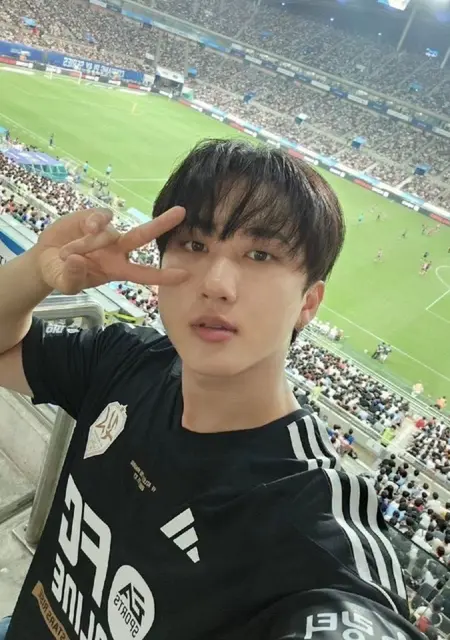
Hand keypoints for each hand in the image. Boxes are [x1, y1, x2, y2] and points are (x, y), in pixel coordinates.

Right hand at [36, 207, 187, 293]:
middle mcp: (117, 250)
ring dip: (89, 244)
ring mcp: (107, 232)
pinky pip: (99, 218)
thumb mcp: (66, 283)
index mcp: (117, 270)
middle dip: (162, 224)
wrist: (46, 257)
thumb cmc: (62, 274)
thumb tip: (78, 260)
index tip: (185, 275)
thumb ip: (72, 277)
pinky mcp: (93, 218)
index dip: (164, 276)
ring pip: (109, 233)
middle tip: (181, 212)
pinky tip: (81, 230)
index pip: (144, 274)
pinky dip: (91, 224)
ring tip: (68, 255)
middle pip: (142, 236)